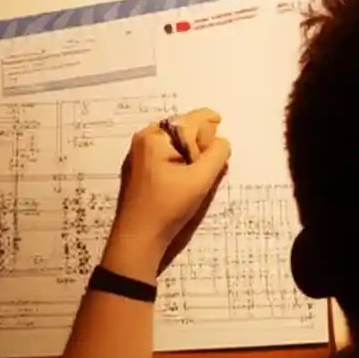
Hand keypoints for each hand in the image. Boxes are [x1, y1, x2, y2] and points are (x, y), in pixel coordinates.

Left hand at [102, 108, 231, 282]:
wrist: (137, 239)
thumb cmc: (168, 207)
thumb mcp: (201, 179)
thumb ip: (218, 153)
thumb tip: (221, 142)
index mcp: (157, 136)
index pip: (197, 119)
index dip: (211, 137)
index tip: (213, 158)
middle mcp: (145, 137)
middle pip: (186, 128)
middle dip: (199, 148)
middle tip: (198, 175)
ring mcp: (139, 152)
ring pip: (178, 142)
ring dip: (190, 158)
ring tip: (189, 183)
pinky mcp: (138, 167)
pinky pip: (166, 154)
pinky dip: (178, 164)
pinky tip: (177, 186)